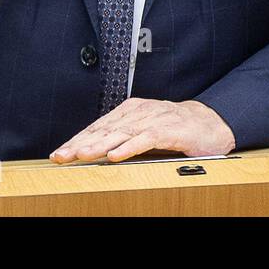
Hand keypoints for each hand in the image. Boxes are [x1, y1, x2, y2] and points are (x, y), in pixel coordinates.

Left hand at [49, 98, 235, 163]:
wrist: (210, 124)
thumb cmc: (174, 129)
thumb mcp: (144, 132)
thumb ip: (123, 138)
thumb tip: (93, 153)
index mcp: (129, 111)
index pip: (97, 127)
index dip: (76, 140)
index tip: (58, 154)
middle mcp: (138, 112)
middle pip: (103, 130)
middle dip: (80, 144)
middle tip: (60, 156)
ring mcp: (153, 119)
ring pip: (120, 133)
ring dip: (98, 145)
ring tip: (80, 155)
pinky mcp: (169, 130)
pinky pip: (145, 139)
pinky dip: (129, 147)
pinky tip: (115, 156)